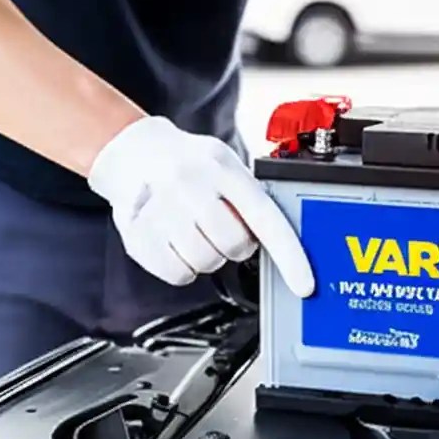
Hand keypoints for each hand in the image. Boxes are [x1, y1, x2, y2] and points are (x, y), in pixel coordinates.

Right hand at [88, 117, 314, 296]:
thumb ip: (250, 196)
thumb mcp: (225, 164)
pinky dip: (184, 266)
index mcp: (220, 168)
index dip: (289, 255)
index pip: (265, 217)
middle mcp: (189, 186)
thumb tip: (280, 237)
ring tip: (196, 230)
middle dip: (235, 245)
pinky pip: (178, 274)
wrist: (133, 153)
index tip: (304, 284)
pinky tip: (177, 242)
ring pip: (206, 263)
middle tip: (222, 227)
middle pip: (234, 246)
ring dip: (208, 255)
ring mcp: (160, 211)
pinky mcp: (138, 236)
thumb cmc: (189, 163)